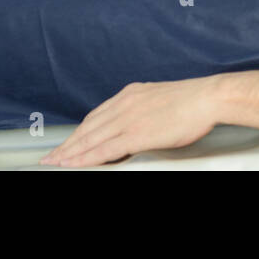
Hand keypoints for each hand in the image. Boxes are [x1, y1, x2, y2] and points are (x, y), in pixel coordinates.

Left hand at [39, 78, 221, 167]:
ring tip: (56, 162)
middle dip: (67, 144)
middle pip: (88, 128)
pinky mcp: (136, 134)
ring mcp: (128, 119)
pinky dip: (85, 158)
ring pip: (90, 139)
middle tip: (51, 156)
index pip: (96, 116)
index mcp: (130, 94)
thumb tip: (138, 122)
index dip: (79, 131)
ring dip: (70, 153)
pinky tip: (74, 164)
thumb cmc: (192, 100)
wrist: (207, 97)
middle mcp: (124, 104)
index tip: (67, 141)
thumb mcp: (159, 98)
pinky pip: (103, 150)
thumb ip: (143, 109)